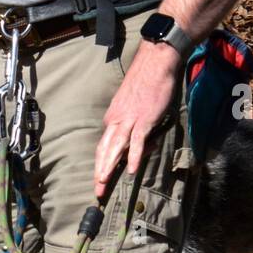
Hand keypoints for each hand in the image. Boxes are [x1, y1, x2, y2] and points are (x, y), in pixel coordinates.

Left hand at [93, 40, 181, 198]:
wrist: (156, 61)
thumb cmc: (146, 82)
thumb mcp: (134, 107)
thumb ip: (133, 127)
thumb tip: (140, 145)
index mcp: (113, 118)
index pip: (103, 145)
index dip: (100, 164)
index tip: (98, 180)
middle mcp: (116, 120)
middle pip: (105, 150)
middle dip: (100, 172)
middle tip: (97, 191)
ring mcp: (129, 120)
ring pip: (116, 147)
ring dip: (109, 167)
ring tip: (104, 183)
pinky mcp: (144, 118)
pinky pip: (137, 141)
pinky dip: (134, 156)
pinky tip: (132, 170)